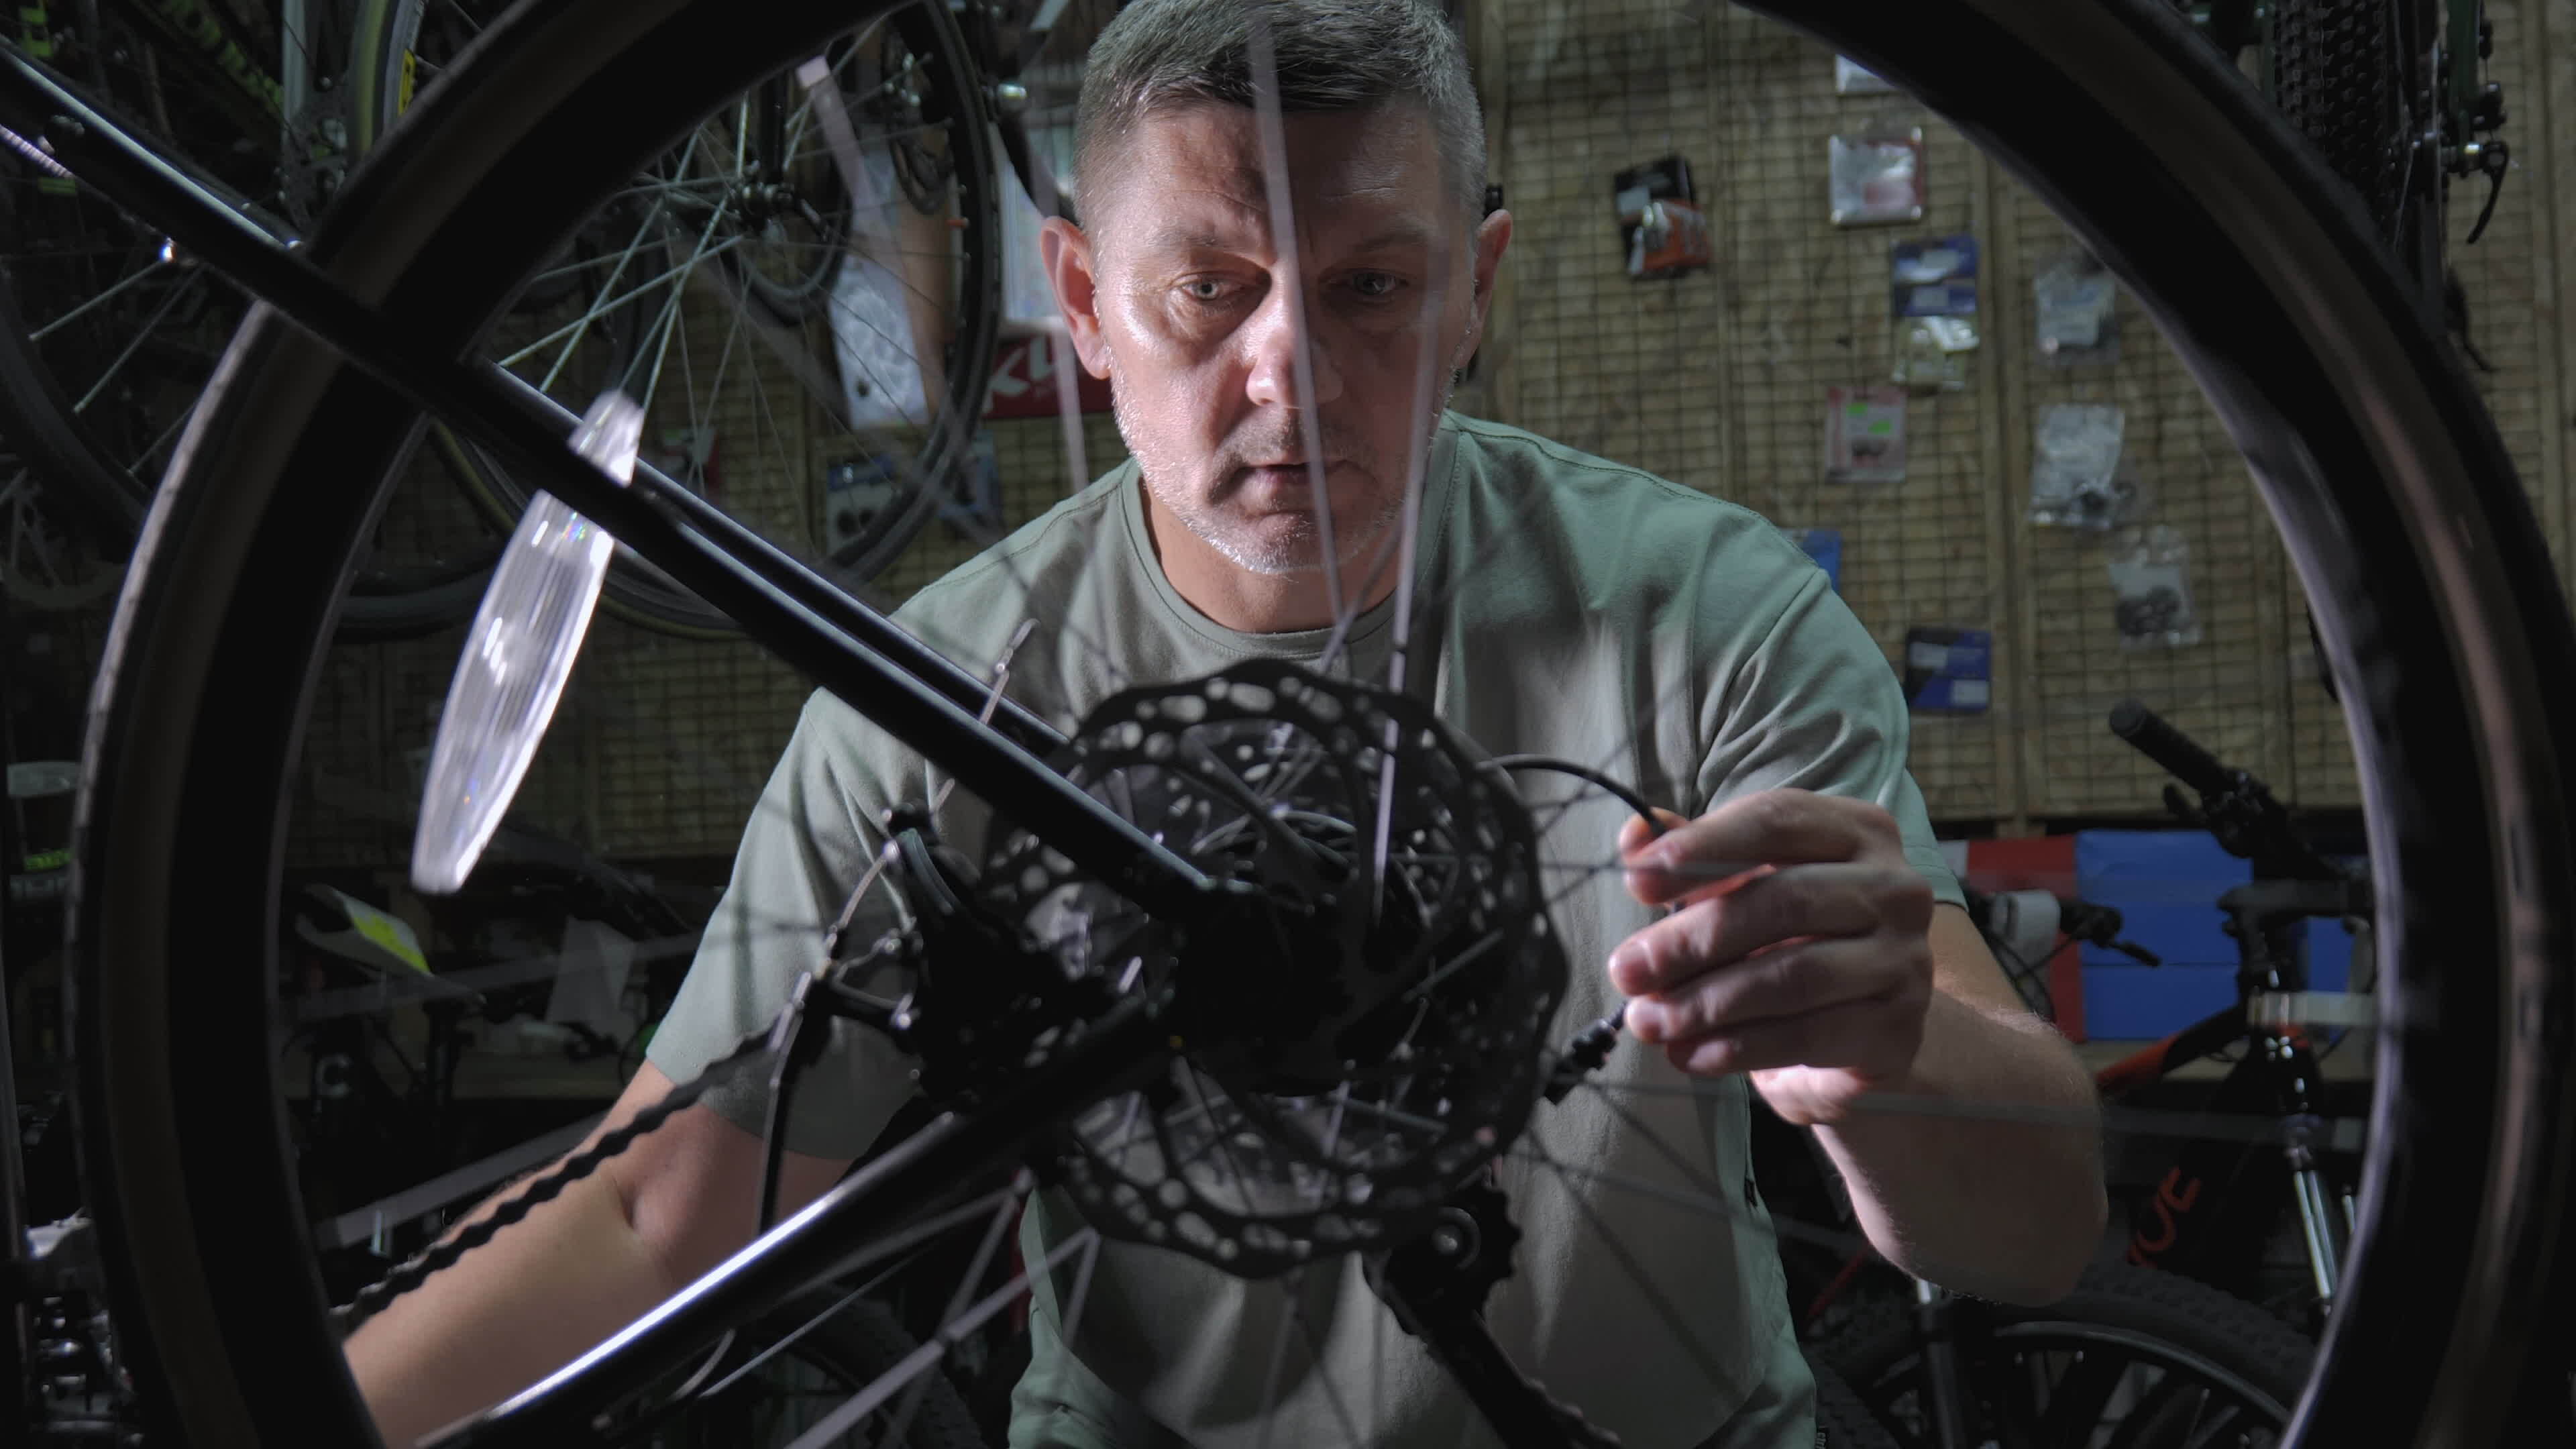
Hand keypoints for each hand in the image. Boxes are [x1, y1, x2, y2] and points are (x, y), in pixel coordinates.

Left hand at [1605, 789, 1935, 1124]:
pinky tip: (1691, 1054)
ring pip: (1795, 975)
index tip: (1636, 880)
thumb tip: (1634, 835)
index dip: (1704, 845)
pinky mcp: (1899, 1029)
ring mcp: (1906, 960)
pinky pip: (1809, 1036)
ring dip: (1707, 1002)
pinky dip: (1739, 1047)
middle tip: (1627, 970)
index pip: (1777, 820)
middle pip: (1785, 900)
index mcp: (1856, 832)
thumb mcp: (1738, 890)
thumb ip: (1690, 858)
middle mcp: (1896, 887)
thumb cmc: (1785, 943)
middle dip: (1692, 939)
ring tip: (1648, 1021)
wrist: (1852, 1038)